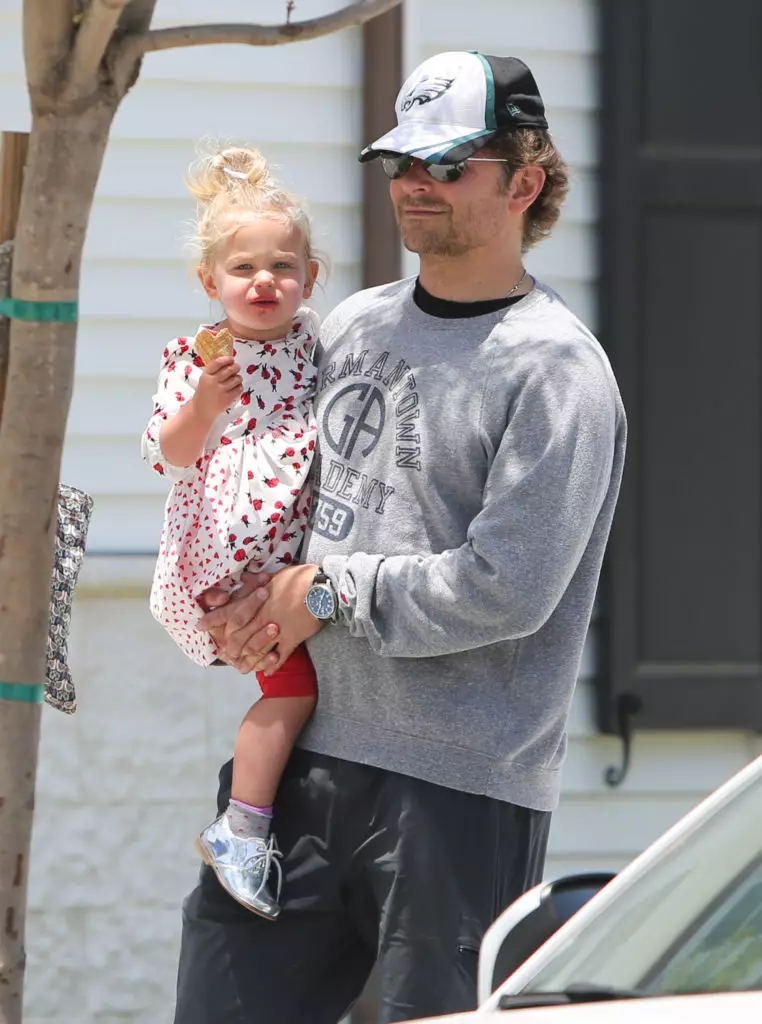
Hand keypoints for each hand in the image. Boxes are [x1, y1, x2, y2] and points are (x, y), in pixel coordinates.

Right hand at [192, 356, 241, 420]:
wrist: (201, 411)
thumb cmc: (203, 394)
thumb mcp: (204, 380)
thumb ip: (213, 372)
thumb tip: (228, 362)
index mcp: (205, 376)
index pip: (217, 363)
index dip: (226, 359)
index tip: (231, 359)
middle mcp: (213, 382)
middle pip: (229, 370)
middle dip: (235, 367)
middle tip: (236, 367)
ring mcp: (220, 391)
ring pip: (236, 379)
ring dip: (238, 377)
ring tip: (236, 379)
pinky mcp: (227, 399)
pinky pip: (239, 389)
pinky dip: (239, 386)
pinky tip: (236, 387)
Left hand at [198, 564, 322, 673]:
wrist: (323, 587)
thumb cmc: (301, 578)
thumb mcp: (276, 577)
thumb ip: (258, 583)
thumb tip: (243, 580)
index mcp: (257, 600)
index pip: (230, 612)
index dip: (213, 619)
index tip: (199, 625)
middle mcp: (262, 616)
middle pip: (239, 637)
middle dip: (229, 647)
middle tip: (223, 654)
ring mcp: (277, 629)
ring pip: (256, 649)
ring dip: (248, 660)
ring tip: (242, 668)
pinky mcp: (292, 638)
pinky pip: (280, 656)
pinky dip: (272, 664)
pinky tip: (268, 670)